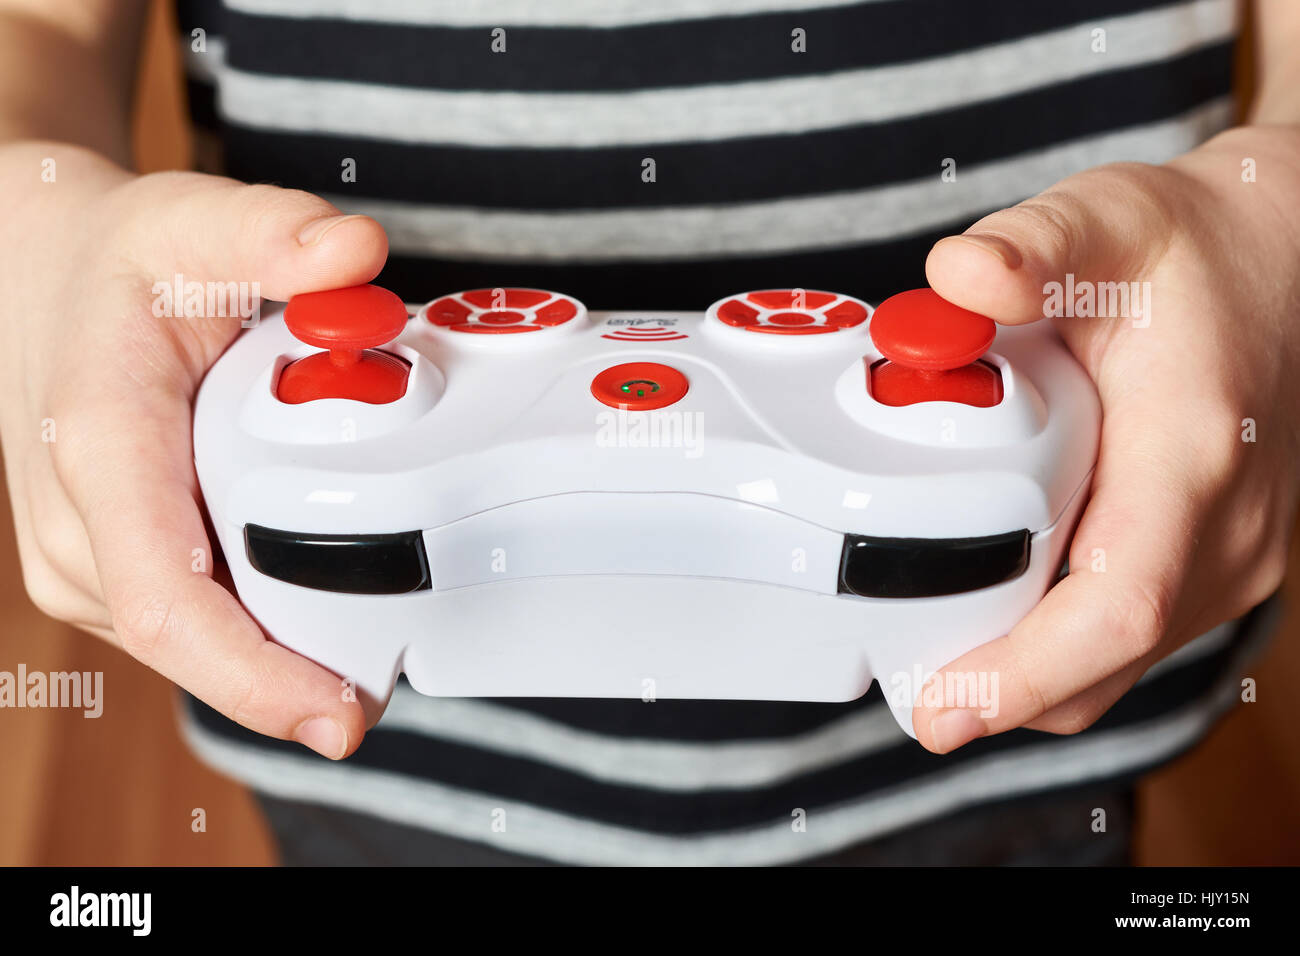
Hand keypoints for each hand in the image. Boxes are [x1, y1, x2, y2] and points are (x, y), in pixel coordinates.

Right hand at [0, 142, 386, 756]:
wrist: (43, 276)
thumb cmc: (118, 260)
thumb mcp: (193, 219)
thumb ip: (275, 232)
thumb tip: (358, 251)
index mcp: (102, 451)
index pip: (171, 604)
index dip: (256, 677)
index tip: (339, 715)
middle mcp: (79, 529)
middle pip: (200, 647)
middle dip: (300, 676)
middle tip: (400, 667)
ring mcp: (85, 561)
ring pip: (197, 645)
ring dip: (281, 654)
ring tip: (371, 627)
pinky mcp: (106, 571)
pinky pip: (192, 622)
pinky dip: (255, 627)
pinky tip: (316, 605)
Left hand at [913, 125, 1299, 752]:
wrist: (1284, 262)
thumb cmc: (1194, 248)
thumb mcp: (1108, 216)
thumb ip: (1031, 244)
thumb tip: (955, 275)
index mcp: (1191, 455)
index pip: (1115, 606)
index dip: (1023, 674)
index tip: (940, 709)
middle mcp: (1227, 530)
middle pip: (1101, 662)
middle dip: (997, 691)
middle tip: (897, 682)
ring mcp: (1231, 557)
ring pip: (1114, 663)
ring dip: (1025, 674)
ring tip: (927, 650)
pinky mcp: (1215, 564)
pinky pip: (1128, 636)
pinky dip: (1057, 646)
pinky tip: (991, 613)